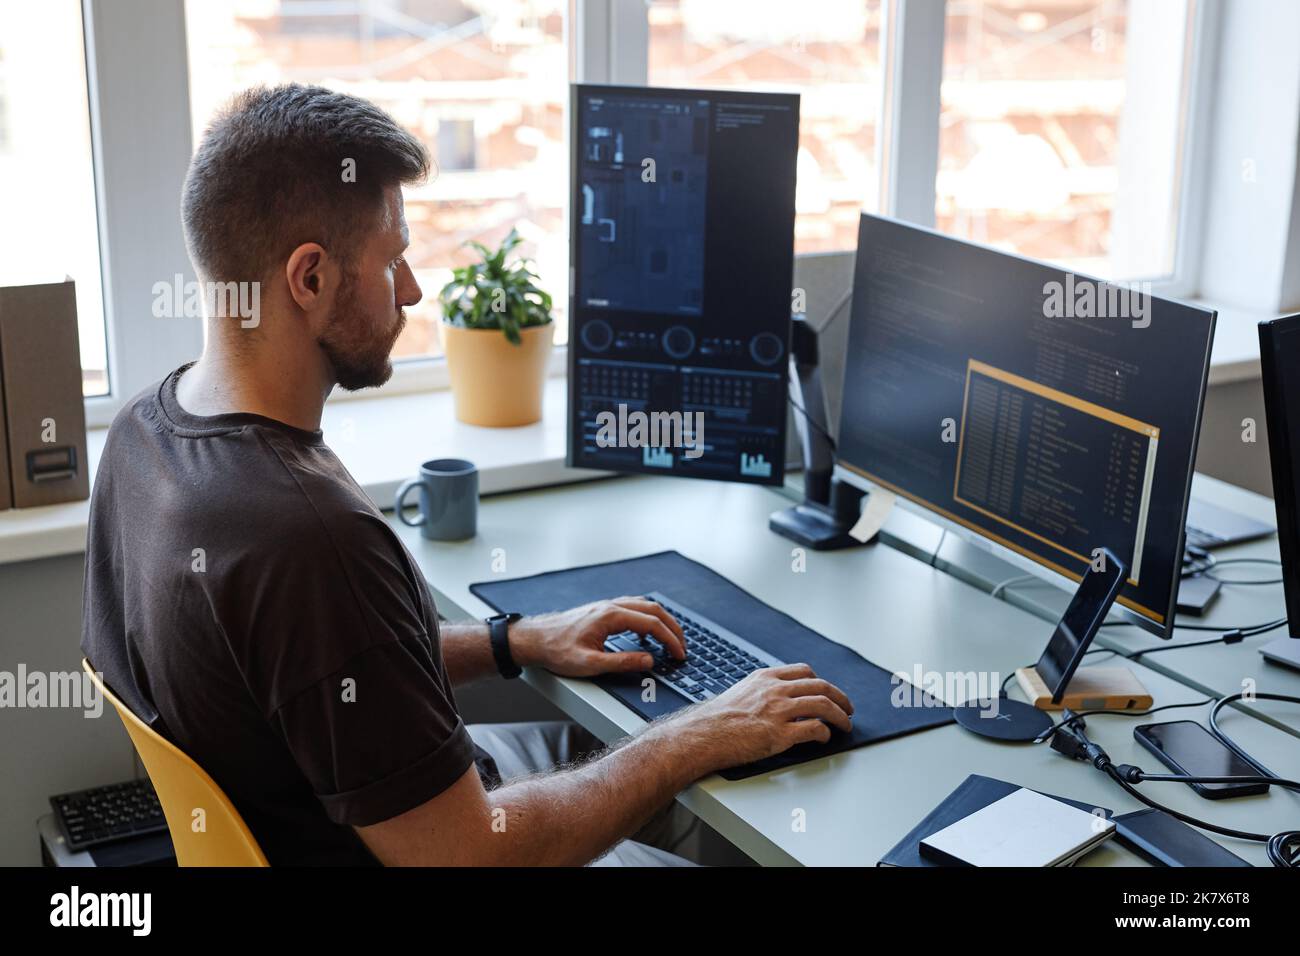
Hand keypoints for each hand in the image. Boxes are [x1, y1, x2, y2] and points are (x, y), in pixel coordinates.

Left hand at [507, 595, 686, 677]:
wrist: (534, 639)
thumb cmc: (557, 651)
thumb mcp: (590, 664)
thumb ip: (622, 662)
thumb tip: (649, 661)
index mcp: (611, 616)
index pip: (652, 624)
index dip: (670, 640)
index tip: (680, 655)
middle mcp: (612, 606)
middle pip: (654, 610)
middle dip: (673, 628)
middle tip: (683, 647)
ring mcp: (607, 606)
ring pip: (645, 606)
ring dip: (662, 621)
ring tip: (671, 639)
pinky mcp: (603, 611)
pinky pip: (634, 608)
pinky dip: (648, 619)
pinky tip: (646, 634)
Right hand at [675, 664, 853, 772]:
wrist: (703, 735)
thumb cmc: (716, 719)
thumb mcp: (741, 692)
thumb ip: (762, 692)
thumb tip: (778, 701)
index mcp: (765, 678)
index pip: (804, 672)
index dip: (821, 681)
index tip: (828, 691)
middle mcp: (775, 690)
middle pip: (820, 686)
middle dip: (840, 697)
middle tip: (848, 708)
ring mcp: (779, 711)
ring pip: (823, 705)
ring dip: (840, 716)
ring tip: (845, 724)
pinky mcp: (780, 733)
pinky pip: (814, 729)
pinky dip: (825, 733)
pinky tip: (825, 737)